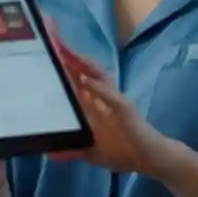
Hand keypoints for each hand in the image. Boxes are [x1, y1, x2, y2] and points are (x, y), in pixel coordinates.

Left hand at [47, 31, 177, 176]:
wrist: (151, 159)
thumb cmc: (123, 151)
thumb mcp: (91, 152)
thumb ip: (72, 150)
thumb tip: (49, 152)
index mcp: (93, 104)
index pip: (74, 79)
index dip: (61, 64)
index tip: (46, 48)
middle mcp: (102, 96)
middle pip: (83, 70)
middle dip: (68, 54)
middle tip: (50, 37)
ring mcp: (115, 100)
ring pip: (98, 76)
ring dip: (82, 63)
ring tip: (65, 52)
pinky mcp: (125, 109)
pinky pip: (111, 96)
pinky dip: (99, 88)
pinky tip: (86, 80)